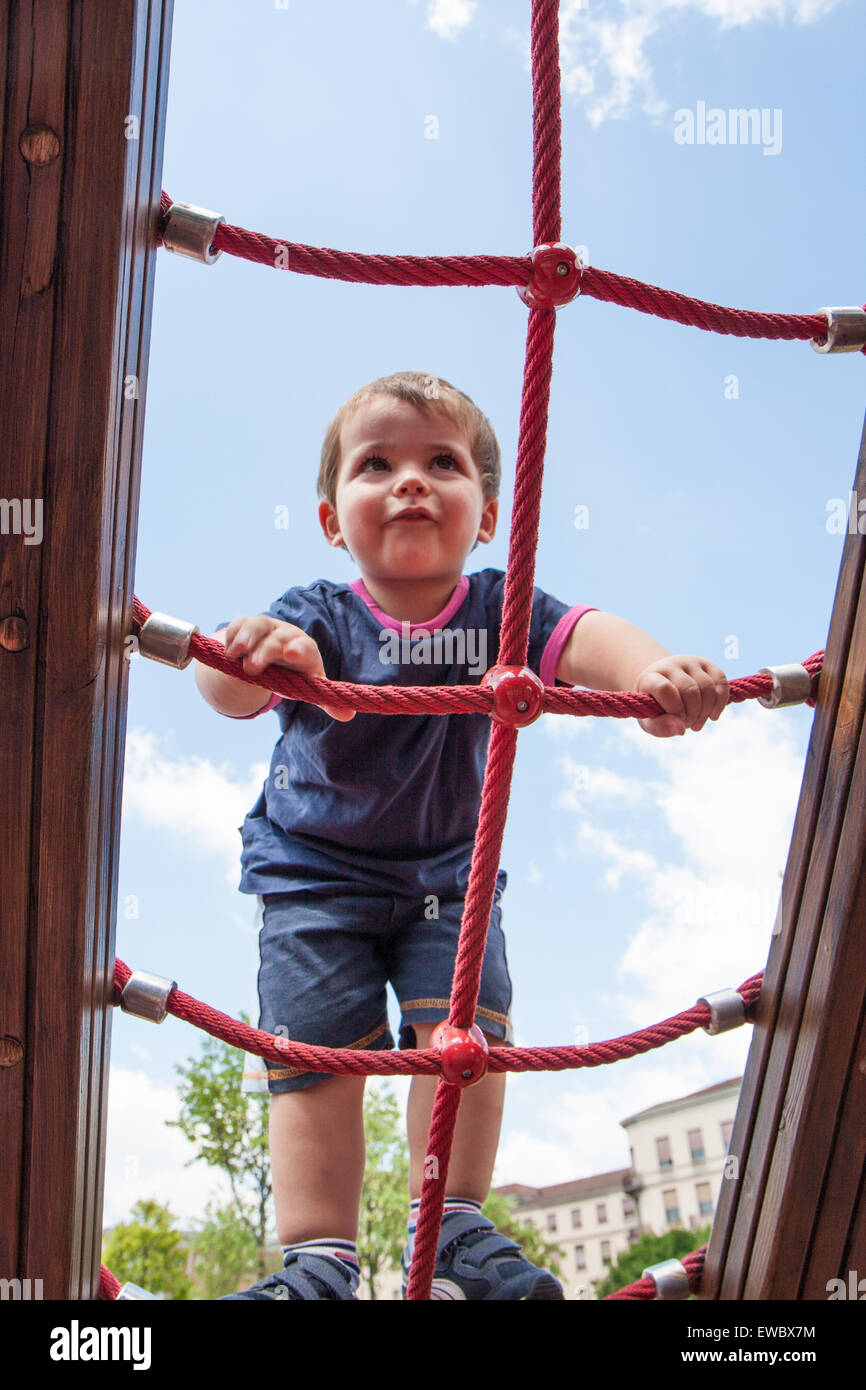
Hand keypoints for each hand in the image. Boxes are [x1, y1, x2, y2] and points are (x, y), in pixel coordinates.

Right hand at [222, 616, 354, 721]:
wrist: (274, 654)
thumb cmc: (294, 674)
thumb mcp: (309, 686)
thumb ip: (327, 700)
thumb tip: (348, 716)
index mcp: (304, 649)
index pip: (304, 647)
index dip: (298, 649)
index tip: (291, 654)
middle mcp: (285, 634)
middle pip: (276, 639)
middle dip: (264, 651)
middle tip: (252, 668)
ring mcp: (265, 627)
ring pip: (256, 626)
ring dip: (244, 638)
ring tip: (233, 655)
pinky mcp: (245, 625)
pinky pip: (238, 625)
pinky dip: (231, 636)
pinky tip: (225, 652)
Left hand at [634, 656, 728, 737]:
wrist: (663, 689)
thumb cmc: (656, 708)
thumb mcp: (650, 722)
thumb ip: (661, 726)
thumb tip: (681, 729)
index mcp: (650, 678)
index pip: (664, 689)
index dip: (674, 709)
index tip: (675, 719)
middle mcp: (670, 665)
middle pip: (689, 690)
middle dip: (692, 714)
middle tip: (688, 725)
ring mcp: (689, 662)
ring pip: (707, 686)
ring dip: (706, 711)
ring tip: (697, 724)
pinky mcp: (707, 664)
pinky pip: (721, 680)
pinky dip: (720, 701)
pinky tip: (713, 716)